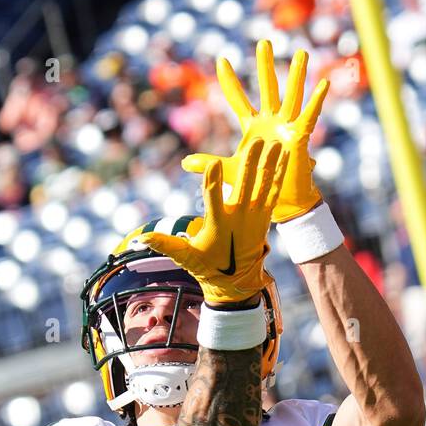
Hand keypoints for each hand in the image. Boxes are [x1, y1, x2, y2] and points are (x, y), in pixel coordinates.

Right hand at [145, 136, 287, 304]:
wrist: (236, 282)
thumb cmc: (207, 265)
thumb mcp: (185, 256)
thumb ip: (164, 244)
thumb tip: (141, 238)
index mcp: (217, 225)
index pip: (213, 200)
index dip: (213, 181)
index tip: (213, 163)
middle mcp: (238, 219)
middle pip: (244, 187)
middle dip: (250, 165)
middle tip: (255, 143)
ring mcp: (254, 218)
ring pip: (262, 187)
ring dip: (268, 165)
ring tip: (273, 144)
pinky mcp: (264, 219)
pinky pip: (273, 194)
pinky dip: (278, 176)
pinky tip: (283, 158)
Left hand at [183, 39, 328, 224]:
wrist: (280, 199)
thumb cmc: (258, 182)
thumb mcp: (230, 170)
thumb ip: (208, 164)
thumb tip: (183, 163)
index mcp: (254, 125)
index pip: (238, 99)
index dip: (229, 81)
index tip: (221, 60)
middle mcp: (271, 120)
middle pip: (267, 88)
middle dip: (265, 66)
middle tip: (264, 42)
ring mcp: (287, 126)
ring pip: (292, 95)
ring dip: (297, 74)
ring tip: (301, 52)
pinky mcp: (300, 136)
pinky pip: (309, 116)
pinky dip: (317, 100)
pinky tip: (323, 83)